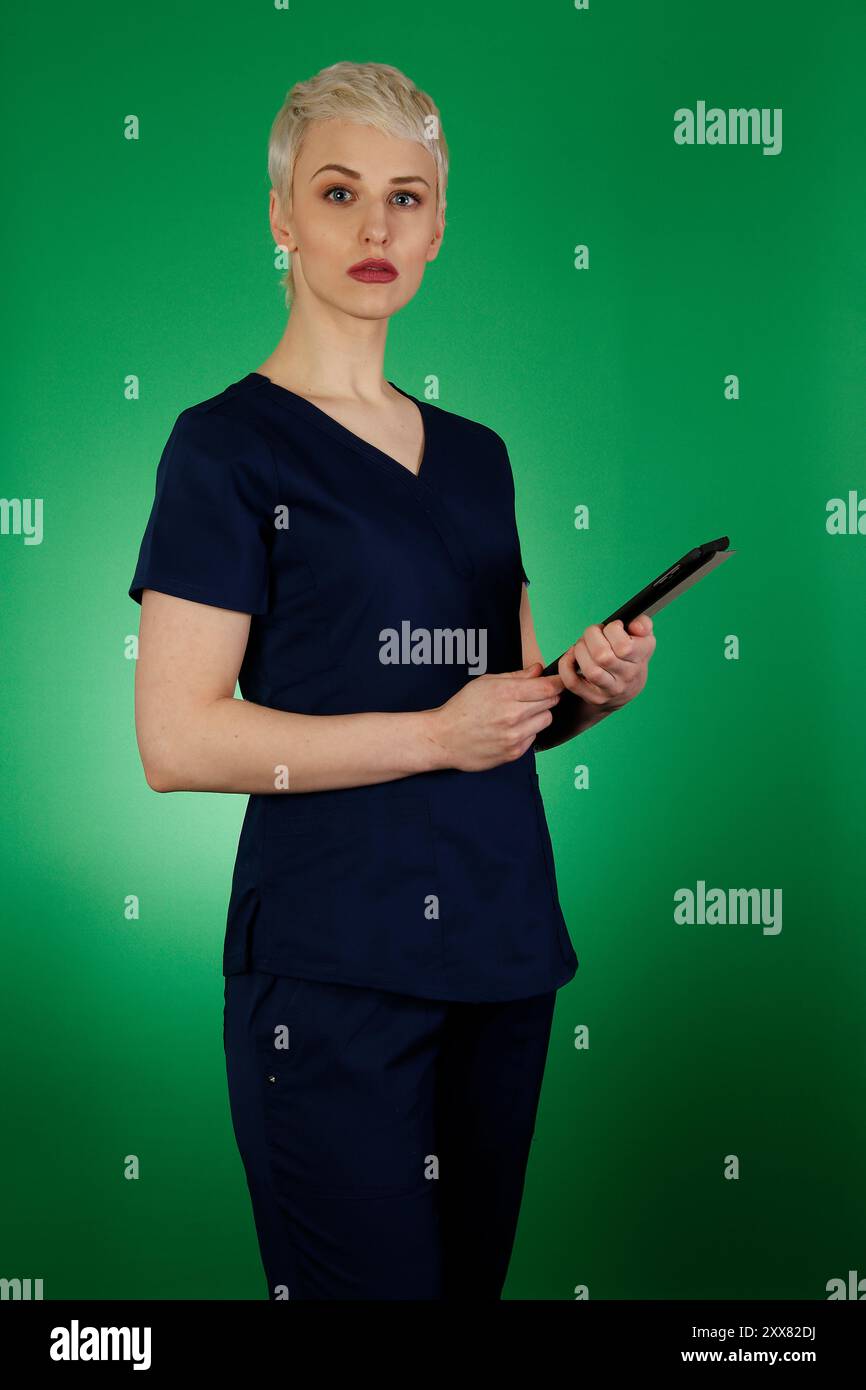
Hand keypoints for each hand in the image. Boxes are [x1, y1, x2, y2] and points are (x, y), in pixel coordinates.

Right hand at [430, 665, 562, 771]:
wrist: (444, 738)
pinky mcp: (514, 752)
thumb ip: (516, 676)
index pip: (547, 687)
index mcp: (505, 693)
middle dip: (546, 697)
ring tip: (519, 713)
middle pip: (550, 702)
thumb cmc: (462, 708)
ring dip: (538, 715)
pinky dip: (527, 731)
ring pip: (546, 720)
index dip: (557, 682)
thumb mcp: (485, 682)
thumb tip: (538, 670)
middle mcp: (512, 716)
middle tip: (533, 696)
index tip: (559, 681)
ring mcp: (514, 736)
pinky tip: (510, 728)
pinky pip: (534, 737)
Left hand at [552, 614, 655, 709]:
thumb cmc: (631, 656)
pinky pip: (573, 683)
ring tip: (582, 645)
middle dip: (590, 637)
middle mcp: (628, 676)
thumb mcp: (643, 637)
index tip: (611, 627)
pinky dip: (566, 666)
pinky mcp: (593, 697)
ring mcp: (610, 690)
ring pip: (590, 671)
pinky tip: (571, 656)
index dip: (612, 630)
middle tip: (591, 634)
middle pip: (602, 656)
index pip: (624, 646)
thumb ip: (643, 624)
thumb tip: (635, 625)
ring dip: (579, 651)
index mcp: (641, 658)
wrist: (627, 689)